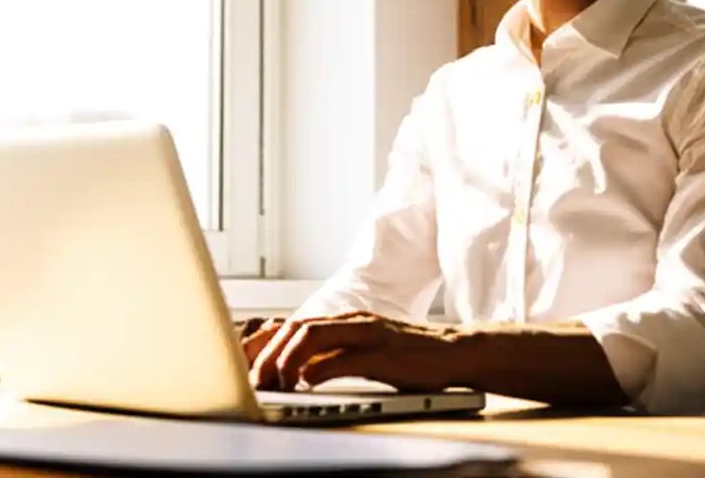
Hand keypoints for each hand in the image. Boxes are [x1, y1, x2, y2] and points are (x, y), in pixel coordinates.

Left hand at [247, 311, 465, 391]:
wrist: (457, 353)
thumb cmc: (413, 358)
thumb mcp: (368, 354)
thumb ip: (337, 357)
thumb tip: (301, 373)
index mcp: (348, 321)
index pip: (296, 324)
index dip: (267, 343)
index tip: (247, 365)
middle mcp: (354, 321)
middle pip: (296, 327)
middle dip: (269, 353)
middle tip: (255, 380)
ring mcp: (368, 334)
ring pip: (312, 337)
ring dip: (286, 360)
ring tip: (274, 383)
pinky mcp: (383, 353)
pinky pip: (342, 358)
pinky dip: (317, 370)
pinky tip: (305, 383)